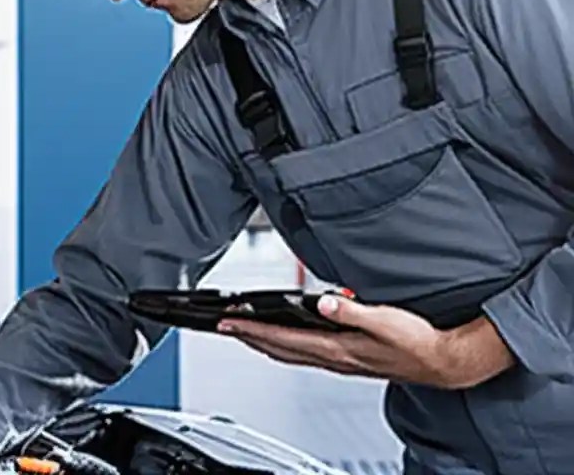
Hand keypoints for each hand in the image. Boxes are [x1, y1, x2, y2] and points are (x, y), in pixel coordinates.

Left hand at [217, 295, 514, 388]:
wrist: (443, 363)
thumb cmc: (418, 343)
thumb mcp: (385, 321)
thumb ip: (352, 311)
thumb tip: (322, 303)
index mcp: (337, 349)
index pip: (282, 339)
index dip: (252, 330)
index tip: (228, 323)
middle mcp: (333, 359)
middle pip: (278, 349)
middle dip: (248, 338)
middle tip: (223, 327)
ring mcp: (339, 361)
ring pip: (289, 354)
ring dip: (263, 343)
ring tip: (243, 332)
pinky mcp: (347, 359)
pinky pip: (304, 354)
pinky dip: (284, 346)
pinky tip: (283, 340)